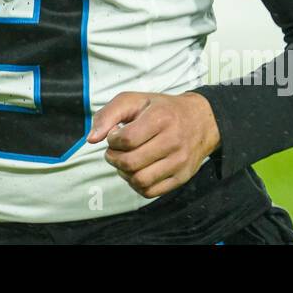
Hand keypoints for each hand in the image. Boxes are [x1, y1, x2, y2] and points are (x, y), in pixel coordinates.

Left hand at [88, 92, 220, 198]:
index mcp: (161, 118)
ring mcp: (179, 162)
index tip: (115, 134)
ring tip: (125, 160)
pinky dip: (136, 184)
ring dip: (123, 173)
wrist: (200, 121)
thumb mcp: (134, 100)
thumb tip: (91, 139)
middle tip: (115, 150)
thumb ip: (108, 114)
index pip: (126, 140)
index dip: (112, 140)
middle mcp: (173, 141)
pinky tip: (136, 170)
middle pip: (130, 163)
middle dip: (113, 158)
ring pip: (139, 180)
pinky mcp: (182, 177)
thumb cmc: (161, 109)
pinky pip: (150, 192)